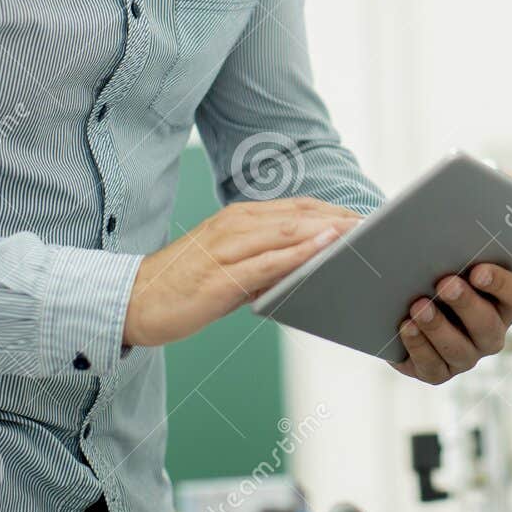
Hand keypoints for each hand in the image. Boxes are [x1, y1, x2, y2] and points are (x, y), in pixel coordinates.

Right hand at [123, 197, 361, 347]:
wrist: (133, 302)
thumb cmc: (185, 285)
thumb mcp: (230, 264)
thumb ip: (266, 259)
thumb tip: (307, 262)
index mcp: (239, 219)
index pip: (299, 208)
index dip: (335, 211)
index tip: (368, 219)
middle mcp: (235, 225)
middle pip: (300, 215)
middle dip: (341, 220)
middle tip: (377, 226)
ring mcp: (226, 248)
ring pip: (288, 232)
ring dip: (328, 231)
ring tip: (362, 234)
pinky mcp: (220, 276)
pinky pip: (267, 262)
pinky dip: (298, 253)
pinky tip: (323, 250)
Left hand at [390, 263, 511, 384]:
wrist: (402, 308)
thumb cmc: (433, 277)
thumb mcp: (448, 263)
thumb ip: (455, 254)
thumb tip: (441, 234)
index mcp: (503, 303)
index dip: (500, 283)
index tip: (478, 270)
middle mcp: (490, 334)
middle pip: (487, 325)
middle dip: (466, 304)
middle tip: (445, 284)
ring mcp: (466, 356)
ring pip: (460, 350)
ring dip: (438, 327)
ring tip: (419, 306)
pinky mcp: (439, 372)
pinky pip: (433, 366)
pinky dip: (418, 346)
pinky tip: (407, 327)